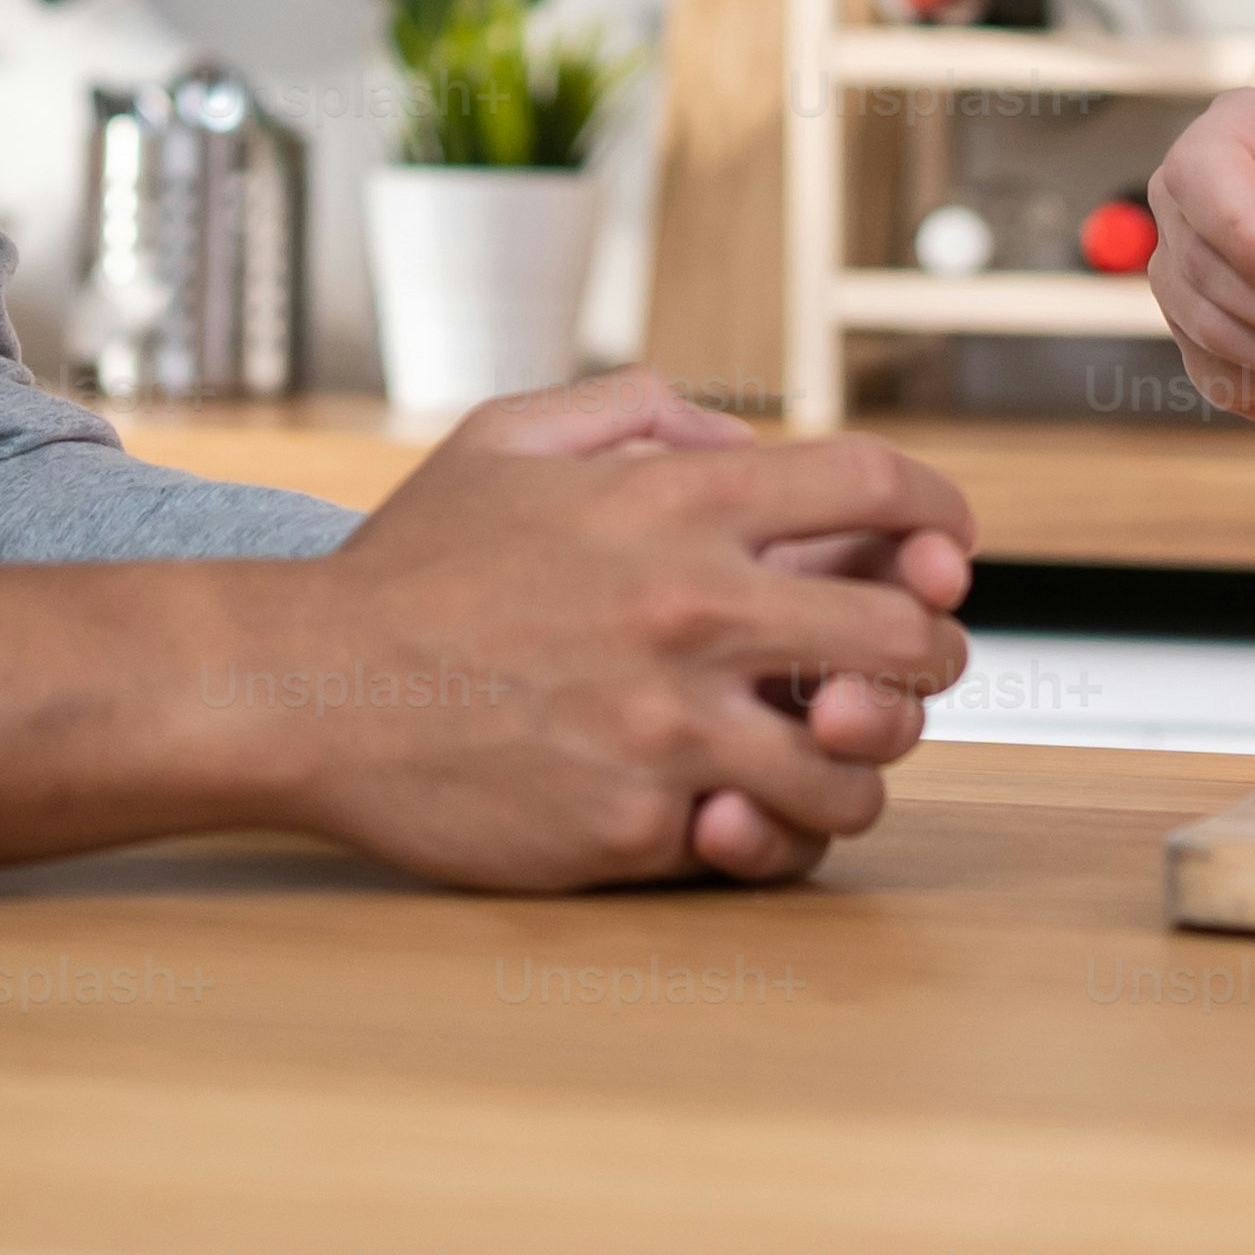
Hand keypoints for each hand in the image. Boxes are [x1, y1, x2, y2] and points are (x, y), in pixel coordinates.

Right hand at [243, 376, 973, 889]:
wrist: (307, 688)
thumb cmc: (412, 566)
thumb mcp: (514, 435)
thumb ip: (642, 410)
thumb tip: (745, 440)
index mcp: (676, 503)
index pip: (880, 488)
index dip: (943, 517)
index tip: (947, 550)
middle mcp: (691, 609)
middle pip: (907, 636)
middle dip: (927, 655)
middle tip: (895, 670)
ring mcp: (668, 727)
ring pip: (858, 769)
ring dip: (861, 766)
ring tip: (823, 757)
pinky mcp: (634, 826)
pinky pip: (766, 844)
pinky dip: (775, 834)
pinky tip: (745, 811)